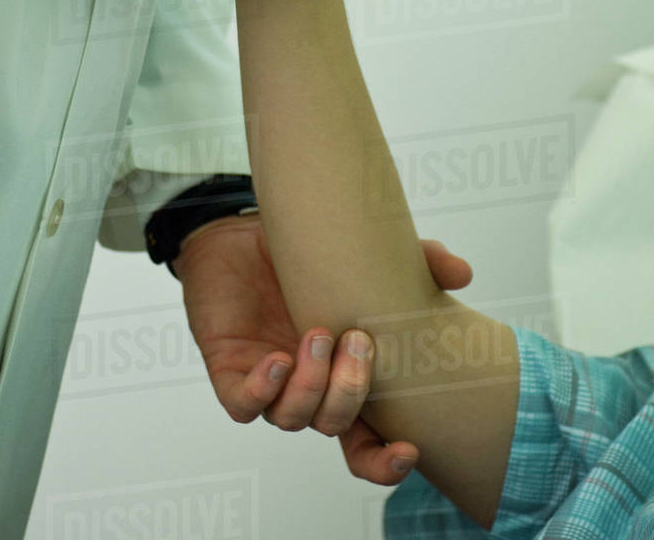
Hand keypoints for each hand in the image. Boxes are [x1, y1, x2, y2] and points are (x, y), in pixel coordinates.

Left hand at [171, 215, 471, 485]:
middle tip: (358, 340)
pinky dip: (263, 389)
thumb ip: (417, 261)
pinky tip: (277, 360)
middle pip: (336, 426)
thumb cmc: (300, 256)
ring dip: (313, 384)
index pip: (365, 441)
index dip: (384, 460)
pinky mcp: (231, 371)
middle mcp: (307, 388)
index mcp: (342, 376)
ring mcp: (269, 383)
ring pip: (294, 417)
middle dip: (350, 393)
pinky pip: (244, 403)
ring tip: (318, 333)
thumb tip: (461, 272)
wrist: (236, 230)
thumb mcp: (361, 256)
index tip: (408, 448)